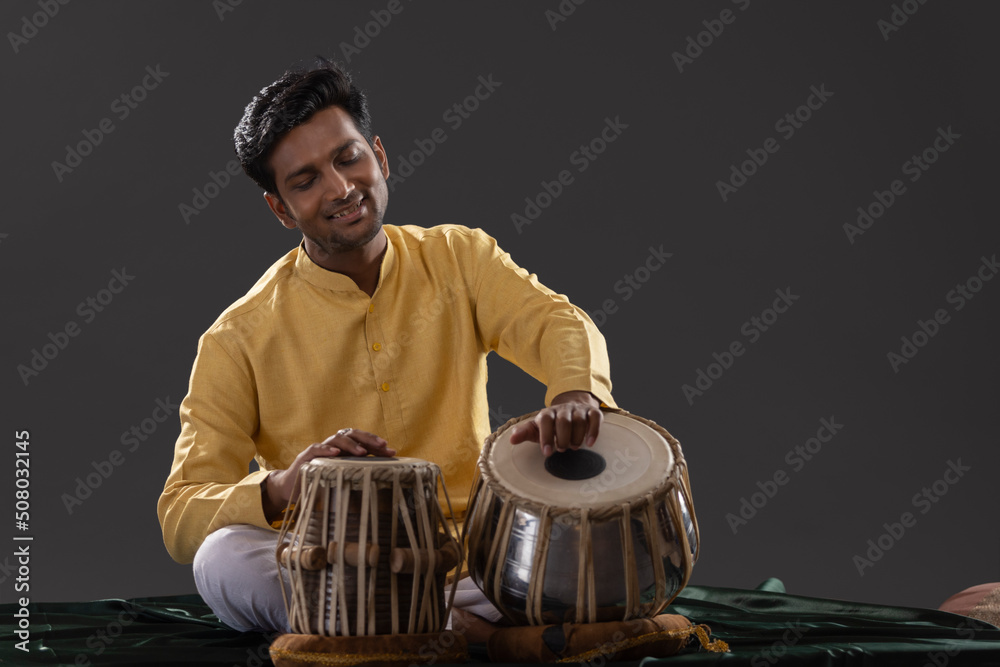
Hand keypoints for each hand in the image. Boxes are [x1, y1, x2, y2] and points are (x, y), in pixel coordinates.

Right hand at [261, 428, 394, 520]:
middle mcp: (333, 446)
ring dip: (351, 444)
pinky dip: (327, 449)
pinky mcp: (306, 456)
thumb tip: (383, 478)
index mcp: (344, 450)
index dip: (376, 445)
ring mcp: (320, 450)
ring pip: (337, 438)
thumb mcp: (340, 479)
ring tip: (362, 452)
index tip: (392, 451)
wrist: (290, 488)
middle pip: (353, 434)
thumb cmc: (319, 483)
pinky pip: (317, 448)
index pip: (362, 441)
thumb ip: (355, 474)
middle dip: (369, 439)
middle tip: (383, 445)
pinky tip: (336, 452)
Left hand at [508, 391, 602, 456]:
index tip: (548, 453)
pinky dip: (593, 431)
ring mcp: (579, 410)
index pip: (546, 421)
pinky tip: (589, 443)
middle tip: (562, 449)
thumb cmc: (552, 424)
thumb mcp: (537, 428)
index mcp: (548, 413)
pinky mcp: (592, 412)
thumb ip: (525, 433)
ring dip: (577, 437)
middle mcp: (563, 409)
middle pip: (564, 421)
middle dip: (563, 438)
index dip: (546, 437)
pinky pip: (595, 418)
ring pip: (580, 420)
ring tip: (573, 447)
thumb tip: (511, 440)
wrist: (572, 407)